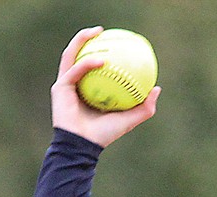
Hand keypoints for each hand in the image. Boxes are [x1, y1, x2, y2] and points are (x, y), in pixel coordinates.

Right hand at [51, 27, 159, 147]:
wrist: (83, 146)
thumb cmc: (105, 135)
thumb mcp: (130, 120)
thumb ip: (144, 106)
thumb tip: (157, 88)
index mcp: (88, 89)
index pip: (92, 65)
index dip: (101, 50)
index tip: (116, 42)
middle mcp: (75, 84)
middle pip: (79, 54)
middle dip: (88, 38)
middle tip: (103, 31)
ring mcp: (66, 84)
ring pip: (72, 55)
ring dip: (82, 40)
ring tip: (97, 32)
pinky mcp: (60, 87)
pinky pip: (75, 70)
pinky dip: (87, 63)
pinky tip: (102, 59)